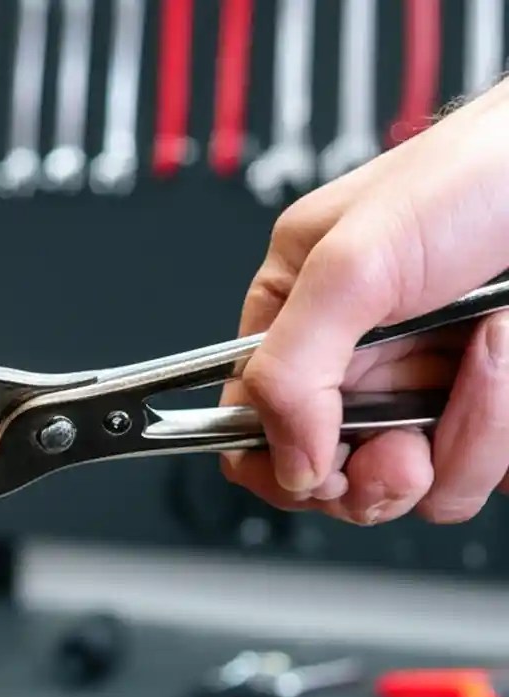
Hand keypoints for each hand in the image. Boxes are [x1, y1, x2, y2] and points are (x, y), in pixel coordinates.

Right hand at [222, 81, 508, 525]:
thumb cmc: (471, 175)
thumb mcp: (353, 262)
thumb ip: (293, 364)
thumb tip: (285, 458)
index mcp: (296, 318)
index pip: (250, 424)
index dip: (278, 463)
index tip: (321, 471)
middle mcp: (358, 363)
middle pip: (341, 475)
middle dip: (383, 470)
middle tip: (407, 446)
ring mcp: (427, 387)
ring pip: (427, 484)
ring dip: (470, 432)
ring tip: (492, 348)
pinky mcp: (490, 407)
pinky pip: (490, 470)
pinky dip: (507, 427)